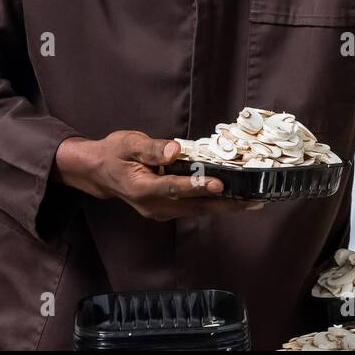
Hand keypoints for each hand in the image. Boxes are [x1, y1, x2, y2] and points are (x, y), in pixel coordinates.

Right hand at [53, 131, 262, 219]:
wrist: (99, 172)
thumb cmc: (114, 153)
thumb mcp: (129, 143)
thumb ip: (153, 149)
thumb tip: (175, 150)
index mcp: (142, 189)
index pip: (174, 188)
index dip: (197, 186)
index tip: (219, 183)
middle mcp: (153, 206)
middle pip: (194, 207)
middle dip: (226, 205)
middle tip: (254, 201)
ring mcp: (160, 211)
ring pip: (197, 211)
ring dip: (225, 207)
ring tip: (253, 202)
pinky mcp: (166, 210)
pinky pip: (194, 209)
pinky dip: (214, 204)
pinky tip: (233, 199)